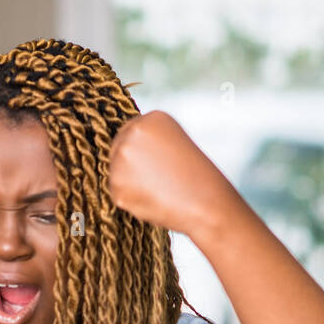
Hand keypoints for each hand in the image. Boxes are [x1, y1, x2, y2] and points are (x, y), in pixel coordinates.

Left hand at [109, 110, 232, 236]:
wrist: (207, 204)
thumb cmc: (197, 180)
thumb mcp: (175, 146)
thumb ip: (148, 143)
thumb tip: (122, 154)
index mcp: (151, 119)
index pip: (130, 133)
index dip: (140, 153)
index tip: (154, 166)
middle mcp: (133, 133)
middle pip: (118, 152)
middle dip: (132, 169)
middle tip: (158, 183)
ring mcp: (122, 158)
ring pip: (116, 175)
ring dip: (132, 187)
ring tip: (160, 191)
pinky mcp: (117, 185)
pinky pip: (118, 196)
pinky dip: (132, 203)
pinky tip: (154, 201)